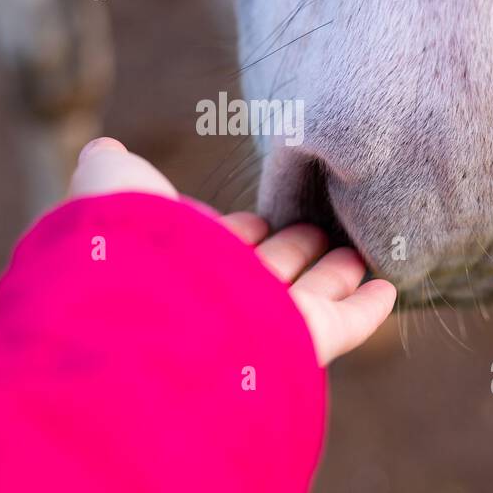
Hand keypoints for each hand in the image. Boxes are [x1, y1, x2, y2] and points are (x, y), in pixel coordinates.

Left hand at [70, 138, 395, 365]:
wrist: (140, 307)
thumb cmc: (122, 243)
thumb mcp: (109, 184)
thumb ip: (109, 167)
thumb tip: (105, 150)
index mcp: (173, 265)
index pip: (214, 246)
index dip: (237, 230)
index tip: (261, 216)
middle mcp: (214, 300)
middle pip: (265, 272)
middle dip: (290, 249)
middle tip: (318, 230)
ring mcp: (259, 325)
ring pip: (306, 296)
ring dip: (333, 273)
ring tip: (357, 252)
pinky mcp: (300, 342)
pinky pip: (342, 324)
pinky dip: (367, 309)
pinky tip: (387, 290)